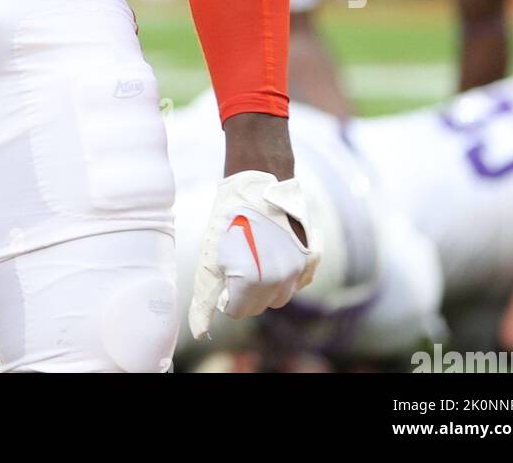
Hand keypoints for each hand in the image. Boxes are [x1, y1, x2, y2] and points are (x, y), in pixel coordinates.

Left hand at [190, 170, 319, 339]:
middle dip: (245, 290)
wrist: (257, 180)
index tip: (223, 269)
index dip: (226, 293)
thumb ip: (205, 298)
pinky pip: (298, 281)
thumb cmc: (228, 216)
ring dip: (266, 284)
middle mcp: (280, 278)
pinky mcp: (311, 257)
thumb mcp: (210, 255)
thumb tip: (200, 332)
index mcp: (253, 280)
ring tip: (254, 254)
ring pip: (280, 295)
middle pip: (260, 305)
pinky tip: (274, 251)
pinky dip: (287, 273)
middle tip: (236, 259)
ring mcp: (298, 268)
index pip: (238, 311)